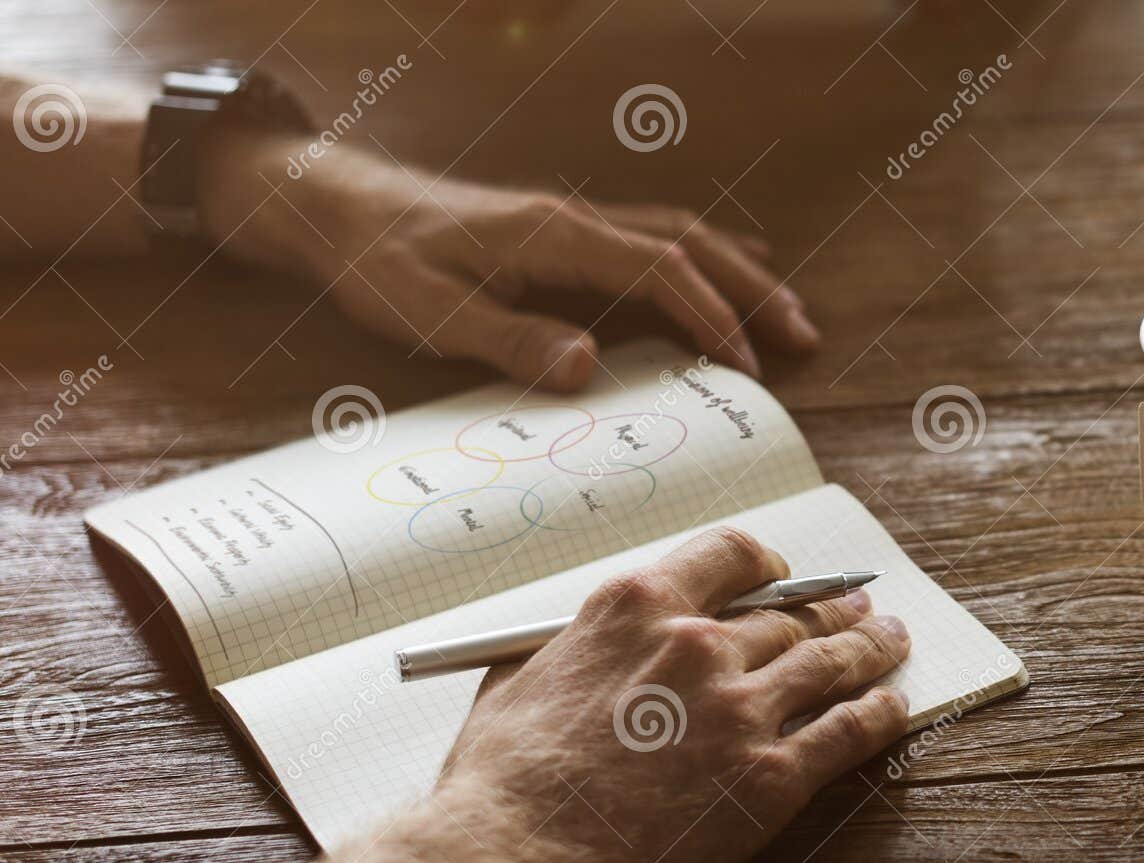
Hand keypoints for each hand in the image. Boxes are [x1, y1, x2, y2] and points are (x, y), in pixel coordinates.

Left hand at [197, 126, 819, 389]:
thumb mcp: (431, 313)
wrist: (336, 207)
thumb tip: (586, 368)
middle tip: (802, 336)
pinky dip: (700, 258)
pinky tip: (725, 267)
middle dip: (751, 289)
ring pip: (678, 235)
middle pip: (689, 242)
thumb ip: (509, 340)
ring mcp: (572, 223)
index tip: (745, 363)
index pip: (657, 268)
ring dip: (737, 274)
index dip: (707, 315)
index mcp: (552, 235)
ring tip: (786, 315)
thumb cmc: (379, 262)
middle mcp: (574, 220)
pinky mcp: (562, 235)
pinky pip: (651, 238)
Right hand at [435, 527, 910, 862]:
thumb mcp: (518, 680)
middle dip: (832, 609)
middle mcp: (698, 643)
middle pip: (791, 613)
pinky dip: (880, 715)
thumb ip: (569, 650)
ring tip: (893, 642)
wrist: (513, 858)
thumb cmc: (501, 781)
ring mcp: (740, 708)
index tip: (783, 577)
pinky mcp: (770, 777)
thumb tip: (581, 645)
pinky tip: (894, 706)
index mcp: (636, 606)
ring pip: (830, 661)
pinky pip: (849, 732)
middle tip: (858, 610)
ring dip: (871, 648)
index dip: (770, 565)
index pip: (732, 556)